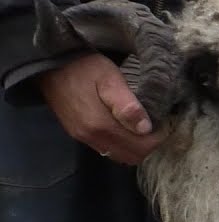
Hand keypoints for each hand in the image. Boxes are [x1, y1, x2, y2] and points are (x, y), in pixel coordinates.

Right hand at [39, 53, 164, 164]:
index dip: (157, 138)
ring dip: (136, 146)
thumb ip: (127, 105)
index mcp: (99, 125)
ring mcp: (83, 138)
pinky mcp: (78, 134)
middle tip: (158, 125)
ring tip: (145, 126)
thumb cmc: (85, 68)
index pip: (140, 147)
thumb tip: (145, 128)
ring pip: (119, 155)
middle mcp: (91, 137)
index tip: (165, 122)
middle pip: (131, 156)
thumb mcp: (110, 79)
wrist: (50, 65)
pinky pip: (107, 149)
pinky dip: (122, 144)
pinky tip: (128, 127)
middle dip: (149, 144)